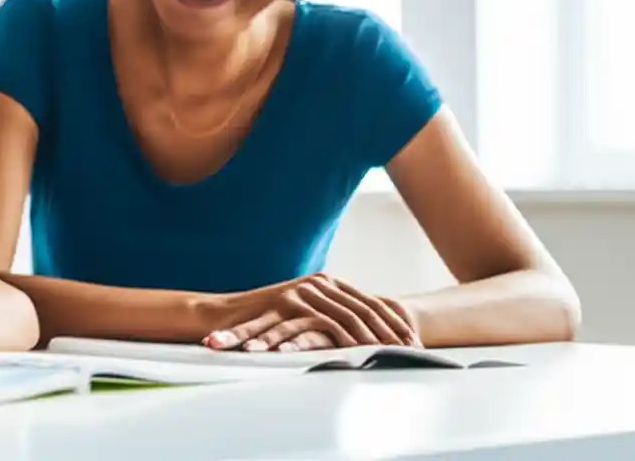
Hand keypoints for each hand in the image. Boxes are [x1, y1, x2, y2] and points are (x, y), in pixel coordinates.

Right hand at [202, 273, 418, 351]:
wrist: (222, 317)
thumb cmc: (261, 322)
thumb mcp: (300, 317)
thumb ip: (325, 317)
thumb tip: (355, 335)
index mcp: (326, 283)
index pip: (368, 302)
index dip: (392, 321)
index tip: (412, 339)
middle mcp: (319, 282)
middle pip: (366, 306)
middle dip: (391, 329)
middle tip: (413, 349)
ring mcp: (306, 289)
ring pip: (352, 314)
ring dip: (376, 336)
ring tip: (394, 353)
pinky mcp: (293, 301)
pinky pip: (328, 321)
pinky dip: (348, 338)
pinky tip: (362, 352)